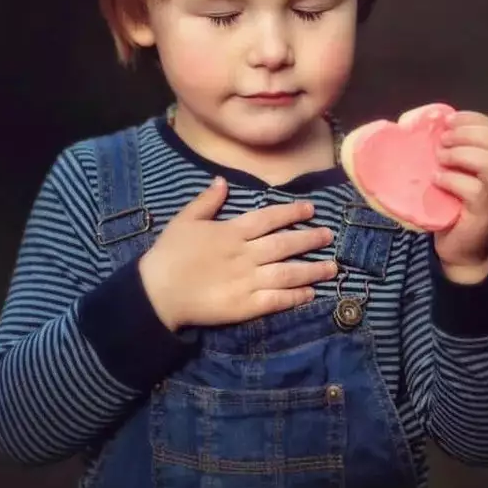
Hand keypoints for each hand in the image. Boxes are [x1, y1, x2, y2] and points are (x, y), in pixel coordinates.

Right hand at [137, 177, 337, 329]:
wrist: (156, 293)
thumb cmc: (169, 254)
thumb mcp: (184, 221)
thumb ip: (206, 201)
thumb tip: (223, 181)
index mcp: (231, 232)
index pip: (268, 218)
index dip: (291, 212)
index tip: (311, 209)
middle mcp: (244, 254)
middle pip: (284, 244)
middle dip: (309, 239)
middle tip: (329, 236)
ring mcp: (246, 281)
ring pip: (287, 273)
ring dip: (311, 270)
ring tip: (332, 267)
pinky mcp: (244, 306)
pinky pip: (276, 300)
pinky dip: (295, 296)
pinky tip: (310, 293)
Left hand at [432, 110, 487, 283]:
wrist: (462, 252)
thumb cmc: (453, 209)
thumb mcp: (455, 177)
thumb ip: (450, 155)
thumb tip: (427, 128)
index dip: (472, 120)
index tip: (447, 120)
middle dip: (466, 134)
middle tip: (441, 141)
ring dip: (460, 154)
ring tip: (439, 159)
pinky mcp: (484, 214)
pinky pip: (474, 190)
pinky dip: (453, 180)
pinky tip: (437, 180)